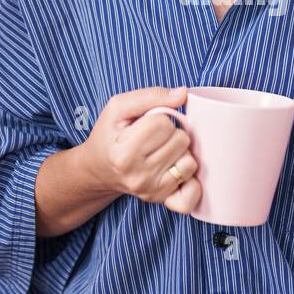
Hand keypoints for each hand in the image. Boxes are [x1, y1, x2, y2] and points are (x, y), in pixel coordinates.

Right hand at [82, 86, 202, 214]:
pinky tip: (175, 169)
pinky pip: (193, 192)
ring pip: (190, 161)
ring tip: (161, 151)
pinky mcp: (162, 200)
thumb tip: (182, 94)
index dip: (158, 117)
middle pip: (181, 140)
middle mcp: (138, 176)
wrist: (99, 169)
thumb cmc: (110, 134)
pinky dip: (190, 179)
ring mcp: (151, 191)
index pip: (163, 123)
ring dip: (180, 152)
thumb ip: (150, 96)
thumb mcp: (118, 107)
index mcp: (123, 153)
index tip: (145, 124)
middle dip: (171, 133)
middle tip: (154, 138)